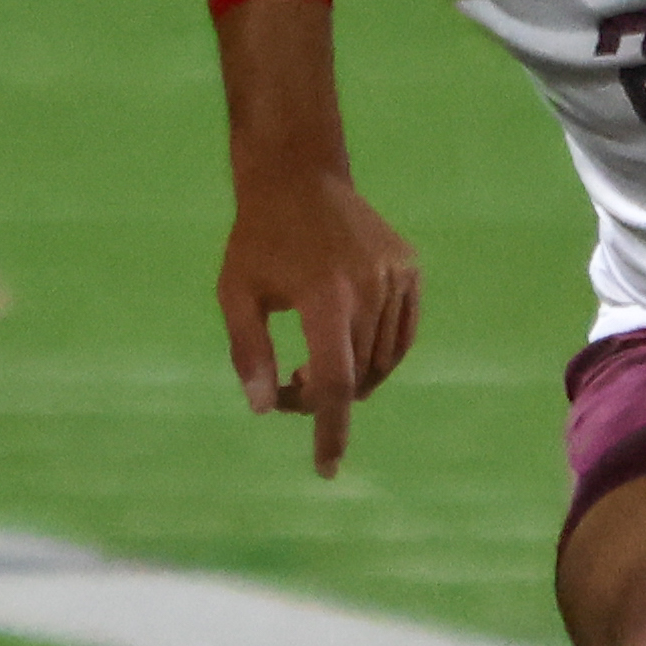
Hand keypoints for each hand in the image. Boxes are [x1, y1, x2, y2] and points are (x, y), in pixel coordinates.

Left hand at [218, 157, 418, 478]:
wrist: (299, 175)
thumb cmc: (257, 238)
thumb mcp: (235, 294)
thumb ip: (247, 353)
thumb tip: (263, 409)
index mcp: (324, 298)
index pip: (335, 384)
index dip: (330, 432)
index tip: (326, 470)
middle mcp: (369, 289)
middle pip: (357, 377)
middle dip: (323, 397)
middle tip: (288, 385)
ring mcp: (395, 278)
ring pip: (383, 363)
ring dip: (352, 378)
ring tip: (312, 363)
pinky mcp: (409, 270)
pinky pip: (402, 336)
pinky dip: (379, 356)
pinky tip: (346, 344)